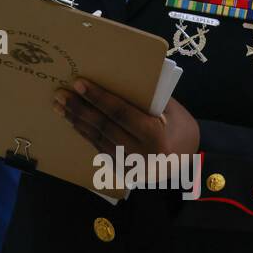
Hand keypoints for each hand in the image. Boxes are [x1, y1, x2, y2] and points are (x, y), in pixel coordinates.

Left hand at [54, 79, 199, 157]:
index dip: (98, 97)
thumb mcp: (173, 110)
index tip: (79, 83)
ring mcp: (130, 166)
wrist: (192, 165)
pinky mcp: (123, 172)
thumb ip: (147, 98)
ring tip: (61, 106)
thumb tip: (114, 80)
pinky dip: (86, 134)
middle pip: (103, 127)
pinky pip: (100, 149)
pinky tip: (74, 121)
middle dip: (80, 109)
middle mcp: (140, 154)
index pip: (120, 113)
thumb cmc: (183, 129)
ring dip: (77, 121)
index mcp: (155, 136)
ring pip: (97, 139)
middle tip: (60, 94)